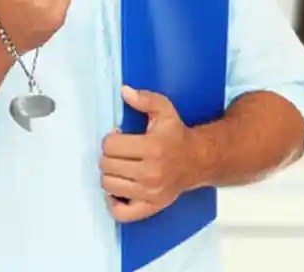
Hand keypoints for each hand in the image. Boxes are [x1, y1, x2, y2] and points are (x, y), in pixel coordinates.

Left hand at [101, 86, 196, 223]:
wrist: (198, 160)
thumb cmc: (176, 135)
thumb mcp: (164, 111)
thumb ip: (144, 99)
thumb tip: (125, 91)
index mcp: (152, 147)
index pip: (110, 146)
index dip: (111, 139)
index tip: (119, 137)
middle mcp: (151, 172)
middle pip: (106, 166)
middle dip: (109, 156)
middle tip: (120, 152)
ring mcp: (150, 192)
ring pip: (108, 186)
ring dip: (110, 175)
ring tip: (121, 167)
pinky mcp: (151, 206)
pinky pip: (120, 212)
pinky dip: (113, 202)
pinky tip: (119, 189)